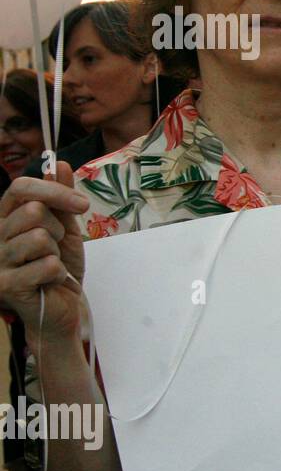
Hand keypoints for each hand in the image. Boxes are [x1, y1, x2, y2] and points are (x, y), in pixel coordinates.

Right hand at [0, 163, 87, 332]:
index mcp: (6, 219)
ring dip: (57, 252)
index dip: (53, 190)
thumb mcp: (65, 227)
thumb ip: (60, 198)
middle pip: (32, 212)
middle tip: (57, 248)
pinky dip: (59, 273)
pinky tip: (51, 281)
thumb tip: (56, 164)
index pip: (19, 188)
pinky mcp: (6, 285)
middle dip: (58, 229)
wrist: (64, 307)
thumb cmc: (61, 266)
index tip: (82, 203)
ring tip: (52, 264)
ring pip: (39, 238)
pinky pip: (46, 265)